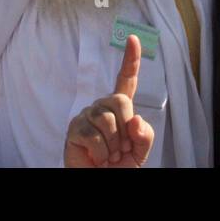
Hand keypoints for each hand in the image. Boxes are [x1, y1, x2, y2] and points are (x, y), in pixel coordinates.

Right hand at [64, 35, 153, 167]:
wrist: (100, 182)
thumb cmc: (119, 165)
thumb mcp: (141, 151)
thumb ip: (145, 134)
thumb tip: (135, 119)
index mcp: (120, 108)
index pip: (126, 79)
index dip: (131, 59)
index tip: (134, 38)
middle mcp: (102, 106)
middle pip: (120, 101)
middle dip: (126, 130)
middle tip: (121, 149)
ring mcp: (87, 115)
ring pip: (108, 120)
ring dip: (114, 145)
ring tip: (109, 155)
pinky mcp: (75, 128)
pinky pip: (94, 135)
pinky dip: (101, 153)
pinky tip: (97, 157)